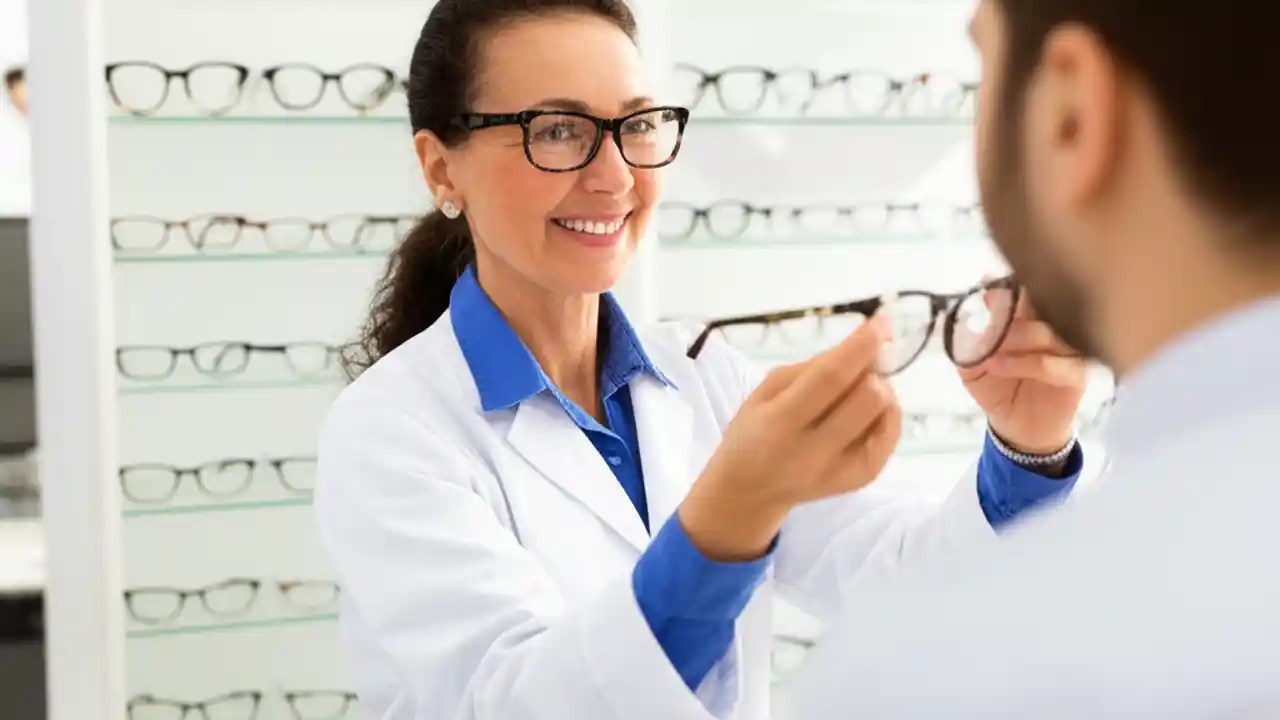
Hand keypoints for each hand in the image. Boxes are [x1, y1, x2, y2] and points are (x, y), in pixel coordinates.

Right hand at [680, 315, 901, 561]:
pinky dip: (885, 413)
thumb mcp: (765, 392)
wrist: (750, 491)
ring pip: (886, 413)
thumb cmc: (754, 431)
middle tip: (858, 365)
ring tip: (853, 394)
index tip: (882, 321)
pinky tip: (864, 412)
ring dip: (878, 390)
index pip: (830, 378)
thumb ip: (811, 368)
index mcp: (781, 423)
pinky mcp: (861, 479)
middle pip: (868, 397)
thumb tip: (862, 346)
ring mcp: (842, 470)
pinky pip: (892, 434)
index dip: (860, 346)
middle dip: (871, 369)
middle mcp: (814, 451)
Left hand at [957, 289, 1086, 454]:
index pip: (1025, 292)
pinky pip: (1052, 364)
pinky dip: (1023, 363)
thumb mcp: (971, 365)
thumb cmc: (997, 387)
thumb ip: (968, 340)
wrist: (1017, 426)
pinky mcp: (1075, 375)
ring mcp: (1068, 349)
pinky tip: (998, 365)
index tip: (984, 290)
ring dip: (1015, 337)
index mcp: (1029, 318)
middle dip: (1013, 307)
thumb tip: (966, 315)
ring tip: (990, 350)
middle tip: (989, 314)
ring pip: (1047, 331)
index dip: (1005, 288)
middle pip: (1042, 304)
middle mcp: (1053, 328)